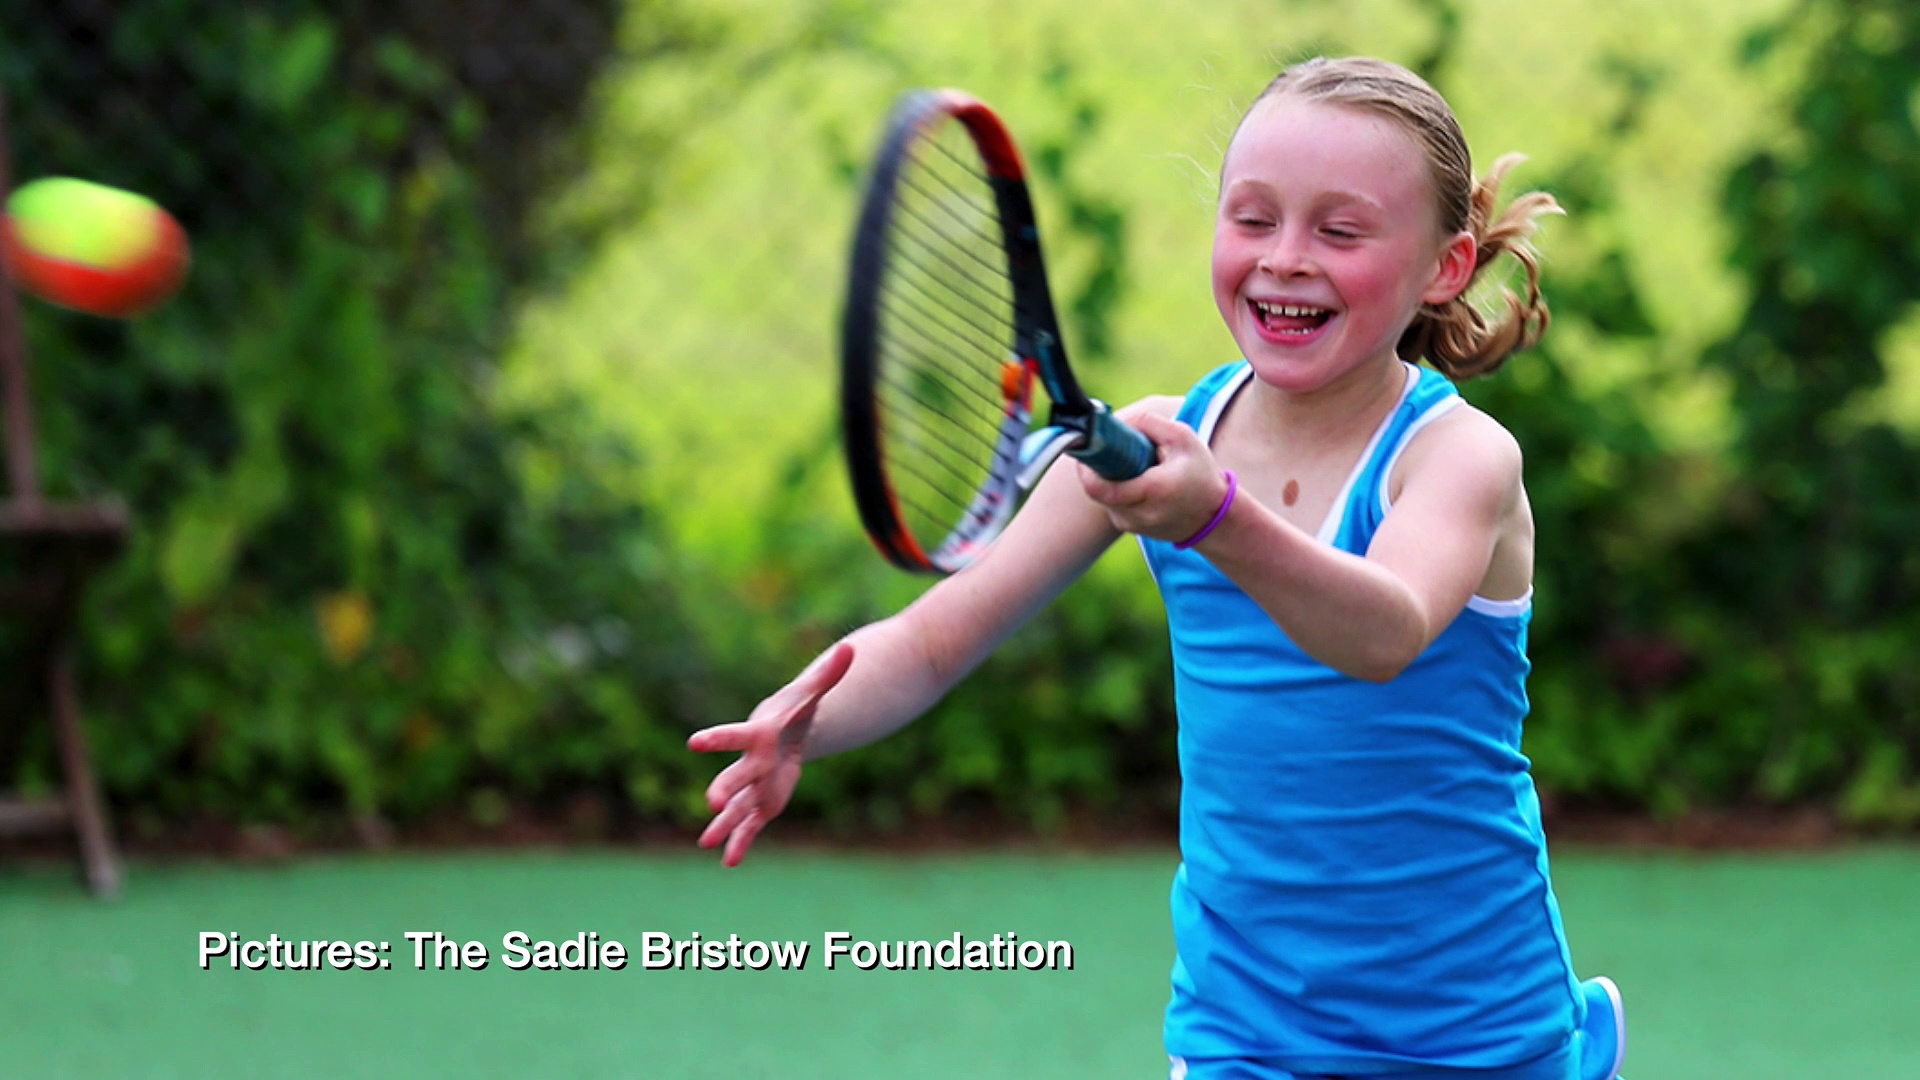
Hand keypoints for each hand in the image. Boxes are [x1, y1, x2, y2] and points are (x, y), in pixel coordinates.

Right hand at [685, 642, 854, 866]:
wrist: (786, 732)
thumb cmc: (797, 709)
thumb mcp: (814, 692)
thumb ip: (829, 674)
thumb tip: (851, 648)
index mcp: (759, 735)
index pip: (736, 736)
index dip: (717, 739)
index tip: (693, 742)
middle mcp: (751, 763)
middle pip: (734, 776)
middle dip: (724, 789)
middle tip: (712, 802)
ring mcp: (754, 785)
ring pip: (737, 807)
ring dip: (724, 825)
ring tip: (706, 843)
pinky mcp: (763, 804)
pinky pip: (750, 826)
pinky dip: (741, 843)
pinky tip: (729, 862)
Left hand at [1077, 410, 1231, 543]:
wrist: (1214, 517)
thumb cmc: (1200, 473)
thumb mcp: (1182, 437)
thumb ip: (1147, 422)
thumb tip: (1114, 421)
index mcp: (1151, 491)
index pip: (1096, 485)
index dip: (1085, 465)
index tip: (1088, 447)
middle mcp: (1137, 514)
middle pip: (1097, 486)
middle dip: (1102, 465)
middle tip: (1118, 451)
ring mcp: (1131, 525)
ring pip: (1103, 494)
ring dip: (1112, 477)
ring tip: (1139, 469)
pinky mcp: (1129, 528)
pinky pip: (1112, 503)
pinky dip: (1119, 489)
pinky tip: (1141, 482)